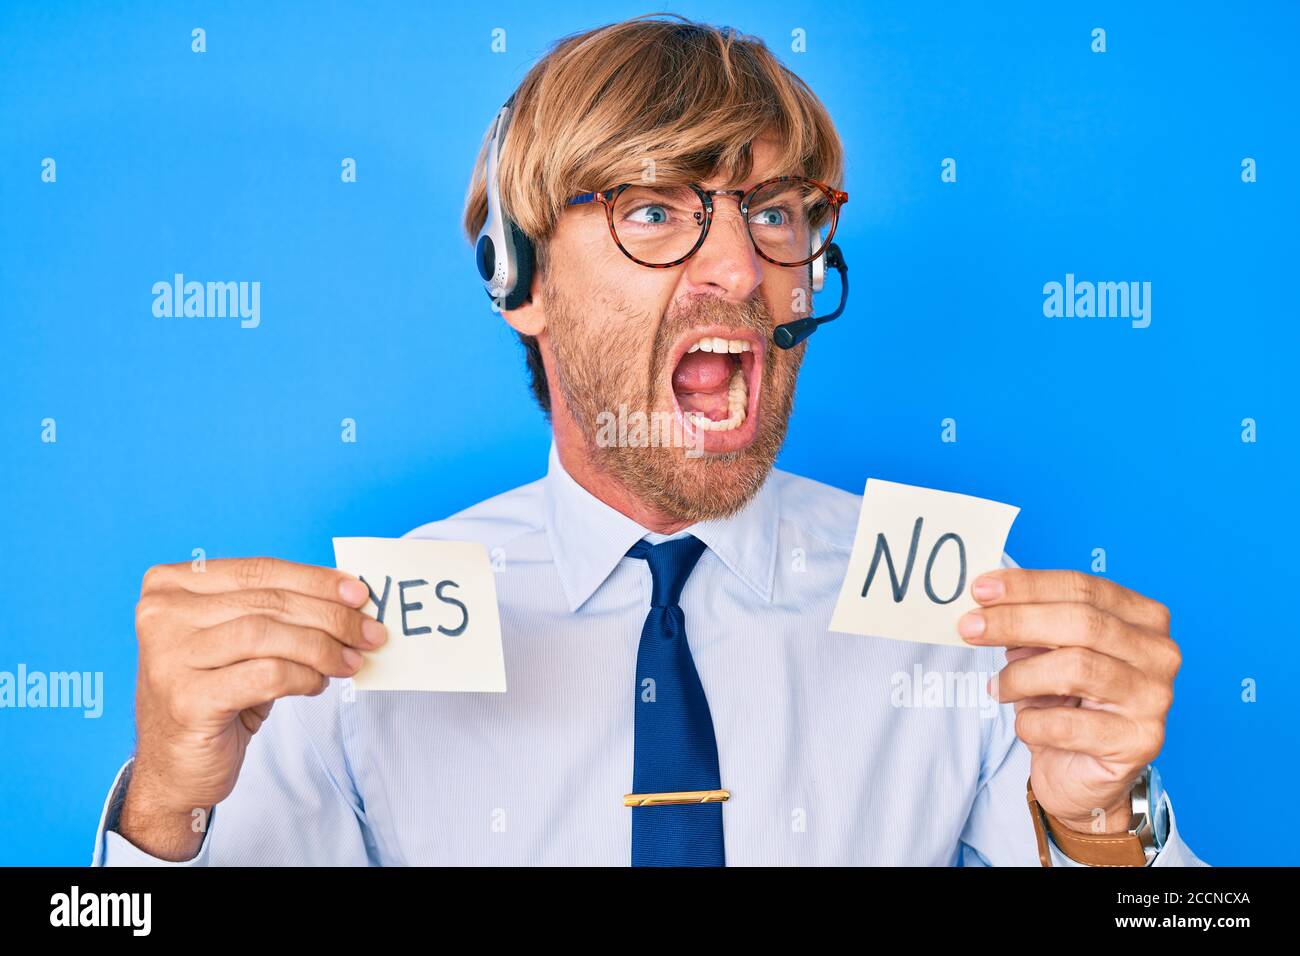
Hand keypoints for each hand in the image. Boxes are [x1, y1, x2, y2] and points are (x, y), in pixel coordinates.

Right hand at [119, 557, 385, 858]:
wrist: (175, 769)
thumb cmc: (216, 696)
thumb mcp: (242, 642)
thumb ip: (279, 611)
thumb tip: (349, 595)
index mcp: (170, 586)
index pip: (259, 570)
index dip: (315, 580)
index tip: (359, 594)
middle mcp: (162, 615)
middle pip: (268, 602)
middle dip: (330, 616)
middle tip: (369, 632)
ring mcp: (169, 657)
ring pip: (268, 635)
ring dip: (322, 647)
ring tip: (350, 661)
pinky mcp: (187, 699)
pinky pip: (267, 675)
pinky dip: (303, 677)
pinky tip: (317, 684)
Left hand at [956, 569, 1179, 833]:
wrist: (1081, 772)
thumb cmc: (1066, 701)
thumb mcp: (1047, 652)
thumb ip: (1030, 622)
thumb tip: (986, 600)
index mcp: (1143, 618)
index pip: (1083, 587)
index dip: (1029, 585)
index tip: (980, 588)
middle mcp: (1159, 653)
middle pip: (1082, 623)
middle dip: (1016, 621)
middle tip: (970, 628)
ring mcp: (1154, 698)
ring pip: (1076, 668)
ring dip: (1021, 676)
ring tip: (996, 687)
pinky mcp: (1139, 742)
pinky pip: (1068, 724)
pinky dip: (1032, 722)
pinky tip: (1024, 723)